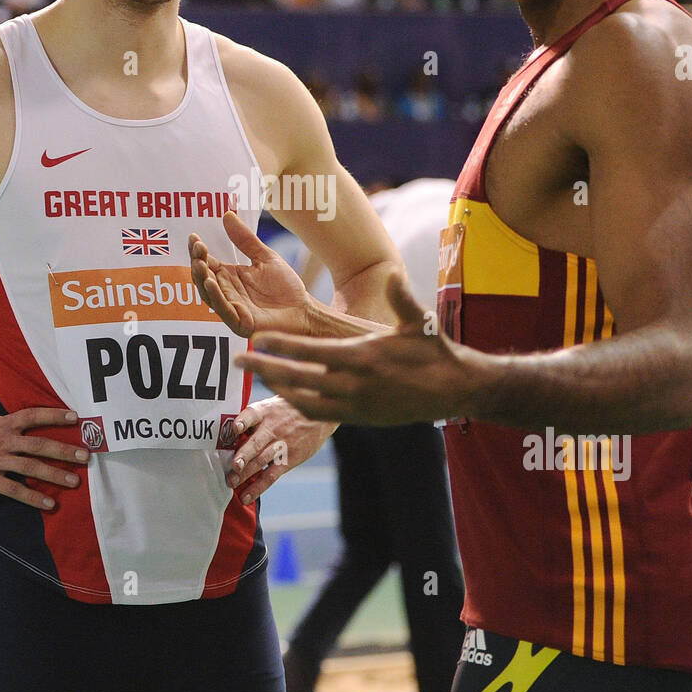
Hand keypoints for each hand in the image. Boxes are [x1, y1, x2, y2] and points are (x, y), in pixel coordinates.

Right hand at [0, 407, 89, 509]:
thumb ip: (0, 426)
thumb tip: (16, 426)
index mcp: (1, 423)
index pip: (34, 415)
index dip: (55, 415)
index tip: (76, 417)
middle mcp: (2, 439)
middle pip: (40, 444)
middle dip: (65, 450)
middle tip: (86, 456)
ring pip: (31, 466)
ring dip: (55, 474)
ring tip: (75, 481)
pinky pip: (14, 489)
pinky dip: (33, 497)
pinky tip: (49, 504)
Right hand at [189, 210, 311, 336]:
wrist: (305, 311)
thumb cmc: (286, 287)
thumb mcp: (265, 257)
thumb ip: (245, 240)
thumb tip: (227, 215)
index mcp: (230, 277)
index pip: (207, 262)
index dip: (198, 251)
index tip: (194, 236)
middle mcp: (226, 292)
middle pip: (204, 277)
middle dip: (197, 262)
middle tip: (197, 247)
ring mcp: (232, 308)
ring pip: (209, 294)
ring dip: (202, 279)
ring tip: (199, 263)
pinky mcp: (240, 322)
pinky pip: (224, 310)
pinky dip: (216, 297)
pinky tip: (212, 283)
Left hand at [224, 396, 337, 502]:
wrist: (318, 414)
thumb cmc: (288, 409)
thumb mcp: (272, 405)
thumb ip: (254, 418)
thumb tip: (230, 433)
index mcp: (265, 412)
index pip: (251, 415)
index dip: (242, 422)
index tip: (235, 429)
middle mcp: (272, 428)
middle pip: (256, 443)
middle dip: (243, 456)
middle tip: (232, 467)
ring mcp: (281, 444)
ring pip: (261, 461)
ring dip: (246, 473)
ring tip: (232, 482)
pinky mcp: (289, 459)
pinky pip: (271, 475)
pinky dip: (258, 487)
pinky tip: (246, 495)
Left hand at [239, 274, 470, 425]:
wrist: (453, 390)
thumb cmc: (434, 351)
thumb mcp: (418, 322)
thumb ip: (400, 297)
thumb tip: (392, 273)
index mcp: (363, 357)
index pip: (311, 352)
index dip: (281, 346)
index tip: (256, 338)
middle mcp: (354, 384)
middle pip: (298, 379)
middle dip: (265, 369)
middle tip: (237, 361)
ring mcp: (355, 405)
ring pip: (304, 400)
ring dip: (277, 388)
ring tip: (257, 375)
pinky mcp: (359, 418)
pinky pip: (319, 413)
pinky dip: (298, 403)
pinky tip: (285, 393)